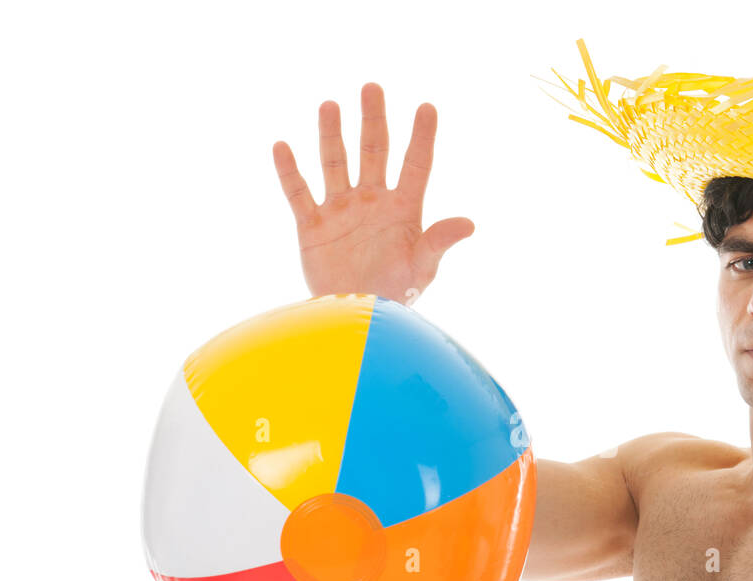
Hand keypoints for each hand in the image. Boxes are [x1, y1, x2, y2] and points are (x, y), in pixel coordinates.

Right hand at [273, 85, 475, 301]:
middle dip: (373, 120)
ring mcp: (342, 211)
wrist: (355, 321)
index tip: (427, 107)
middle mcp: (372, 202)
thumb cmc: (395, 296)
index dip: (422, 137)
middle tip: (372, 87)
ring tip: (329, 105)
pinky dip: (290, 172)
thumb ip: (439, 242)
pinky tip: (282, 146)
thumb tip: (469, 223)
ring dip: (332, 135)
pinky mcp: (313, 227)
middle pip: (374, 152)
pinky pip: (299, 194)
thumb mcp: (421, 268)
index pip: (416, 165)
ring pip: (336, 164)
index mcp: (404, 210)